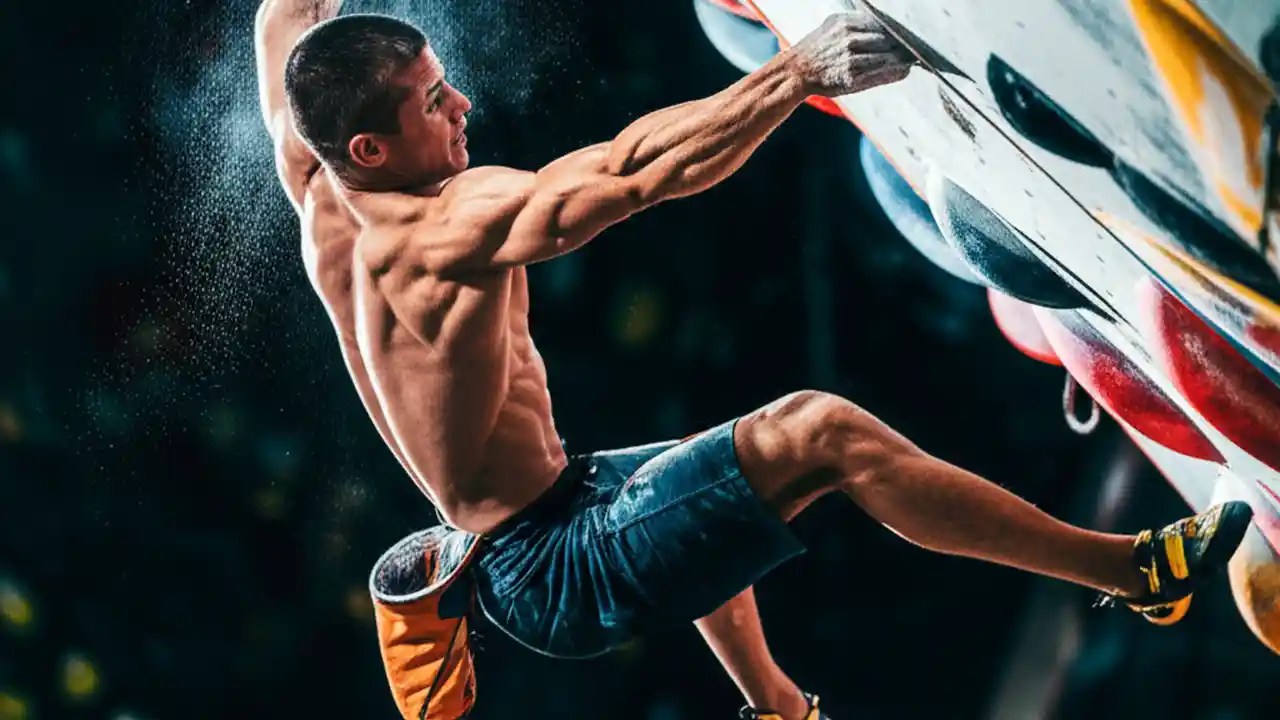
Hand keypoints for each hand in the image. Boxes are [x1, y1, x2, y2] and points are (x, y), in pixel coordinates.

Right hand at [788, 5, 914, 96]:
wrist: (795, 73)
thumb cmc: (817, 51)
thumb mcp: (833, 27)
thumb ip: (856, 24)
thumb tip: (885, 26)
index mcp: (845, 22)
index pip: (883, 22)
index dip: (899, 29)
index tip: (910, 34)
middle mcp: (849, 37)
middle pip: (890, 38)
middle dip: (904, 44)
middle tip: (916, 48)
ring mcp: (851, 57)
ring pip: (890, 55)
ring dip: (903, 59)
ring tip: (910, 60)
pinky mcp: (852, 76)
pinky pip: (883, 72)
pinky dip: (896, 71)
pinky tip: (903, 70)